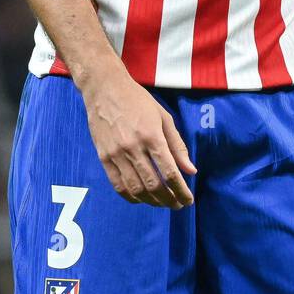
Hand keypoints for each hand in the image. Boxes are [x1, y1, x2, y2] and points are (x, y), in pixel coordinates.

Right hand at [80, 66, 195, 209]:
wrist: (104, 89)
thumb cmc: (138, 100)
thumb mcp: (163, 116)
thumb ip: (177, 145)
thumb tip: (191, 170)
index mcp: (152, 136)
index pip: (170, 172)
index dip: (181, 191)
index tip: (188, 200)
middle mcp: (134, 147)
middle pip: (153, 185)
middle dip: (168, 200)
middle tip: (177, 204)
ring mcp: (116, 154)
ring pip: (136, 189)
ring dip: (151, 202)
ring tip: (162, 203)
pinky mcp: (103, 157)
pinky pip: (117, 185)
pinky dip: (131, 197)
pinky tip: (141, 199)